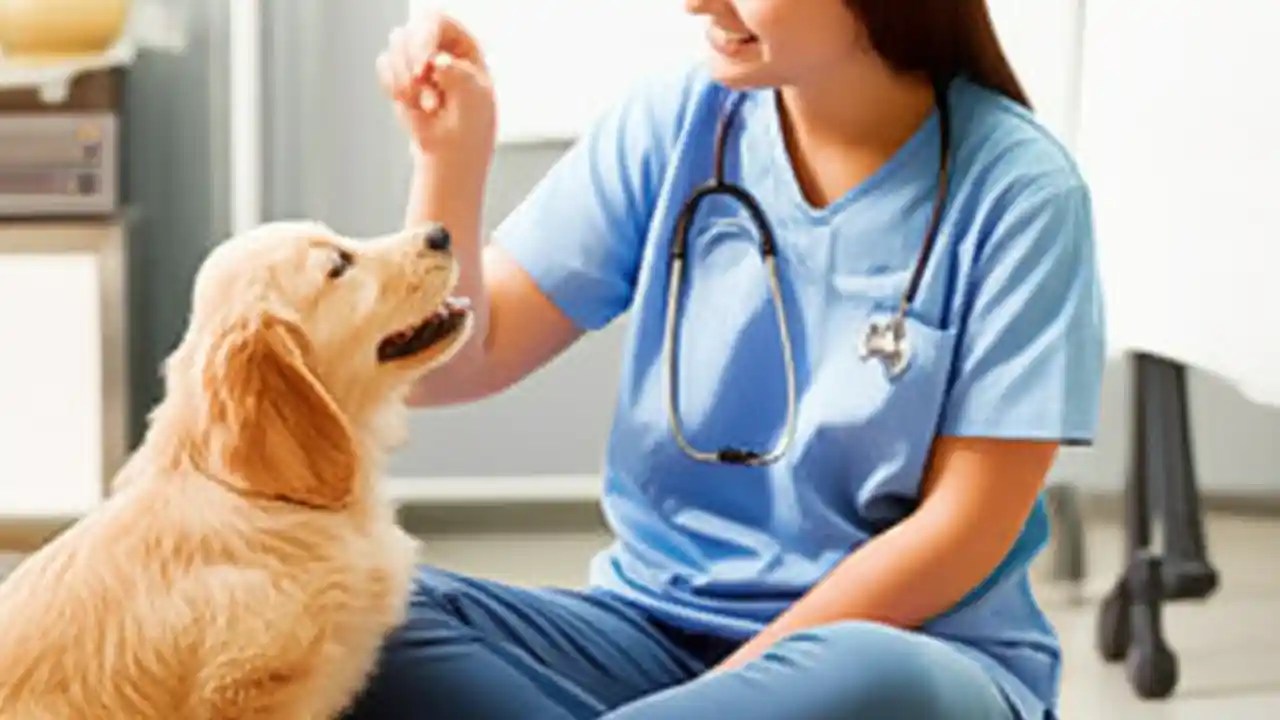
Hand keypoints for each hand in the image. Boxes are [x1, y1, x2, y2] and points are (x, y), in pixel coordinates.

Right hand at [376, 11, 496, 180]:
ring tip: (426, 108)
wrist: (450, 153)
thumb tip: (440, 62)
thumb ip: (460, 80)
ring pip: (394, 47)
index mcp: (462, 46)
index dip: (425, 39)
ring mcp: (416, 58)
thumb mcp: (474, 104)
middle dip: (411, 64)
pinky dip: (393, 86)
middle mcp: (438, 46)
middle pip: (411, 31)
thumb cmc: (469, 127)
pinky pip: (384, 65)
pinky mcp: (398, 73)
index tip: (423, 67)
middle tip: (422, 94)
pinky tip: (411, 106)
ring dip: (405, 80)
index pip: (438, 23)